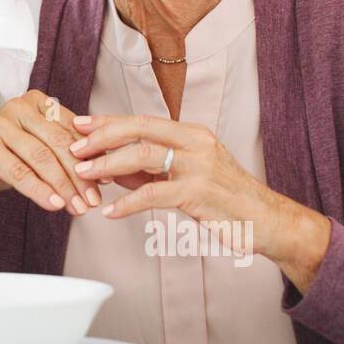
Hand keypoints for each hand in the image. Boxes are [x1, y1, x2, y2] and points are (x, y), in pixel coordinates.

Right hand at [0, 90, 100, 217]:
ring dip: (64, 186)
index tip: (108, 180)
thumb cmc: (2, 160)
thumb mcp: (36, 152)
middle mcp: (17, 106)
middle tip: (94, 200)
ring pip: (41, 158)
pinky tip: (54, 205)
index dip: (92, 155)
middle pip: (58, 143)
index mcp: (36, 102)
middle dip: (80, 175)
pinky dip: (40, 191)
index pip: (71, 128)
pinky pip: (19, 172)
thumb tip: (107, 170)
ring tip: (78, 208)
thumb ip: (64, 153)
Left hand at [68, 114, 330, 285]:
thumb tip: (109, 167)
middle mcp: (196, 142)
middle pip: (140, 130)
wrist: (268, 222)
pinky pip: (155, 194)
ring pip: (144, 157)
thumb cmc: (225, 200)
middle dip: (102, 136)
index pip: (142, 121)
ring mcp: (199, 166)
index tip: (79, 123)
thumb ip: (149, 171)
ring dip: (109, 165)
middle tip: (75, 146)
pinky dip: (128, 203)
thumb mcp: (187, 177)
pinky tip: (111, 212)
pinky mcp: (200, 193)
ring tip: (85, 174)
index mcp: (192, 133)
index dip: (108, 121)